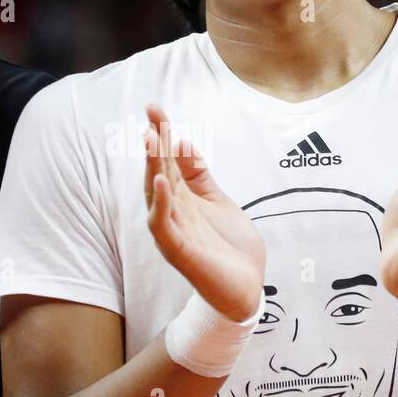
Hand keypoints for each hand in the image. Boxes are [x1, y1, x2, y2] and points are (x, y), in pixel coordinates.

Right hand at [144, 103, 264, 321]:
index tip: (154, 107)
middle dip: (154, 144)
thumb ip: (199, 175)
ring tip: (151, 139)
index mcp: (182, 199)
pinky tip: (162, 180)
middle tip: (150, 117)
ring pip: (156, 194)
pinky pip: (162, 224)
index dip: (161, 134)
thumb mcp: (217, 200)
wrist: (247, 288)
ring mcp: (173, 230)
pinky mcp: (178, 250)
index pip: (167, 160)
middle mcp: (172, 212)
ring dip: (152, 166)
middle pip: (158, 171)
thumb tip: (182, 141)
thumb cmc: (230, 247)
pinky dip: (160, 202)